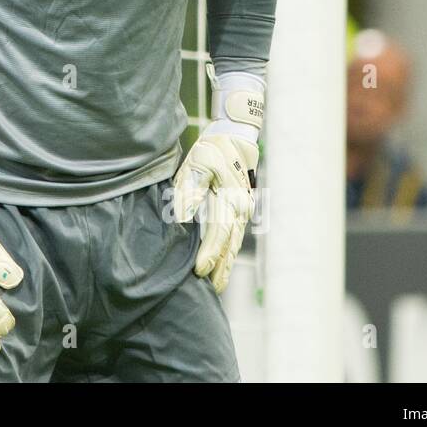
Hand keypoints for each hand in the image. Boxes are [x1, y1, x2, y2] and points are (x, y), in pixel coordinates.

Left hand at [170, 68, 263, 293]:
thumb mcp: (198, 162)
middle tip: (209, 289)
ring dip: (226, 264)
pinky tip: (223, 265)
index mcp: (229, 198)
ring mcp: (242, 210)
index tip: (198, 271)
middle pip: (229, 244)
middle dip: (219, 267)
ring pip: (234, 243)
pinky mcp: (240, 209)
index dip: (209, 254)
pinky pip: (235, 236)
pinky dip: (229, 252)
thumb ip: (191, 189)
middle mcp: (239, 208)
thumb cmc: (212, 149)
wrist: (233, 137)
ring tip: (218, 285)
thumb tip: (184, 215)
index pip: (218, 233)